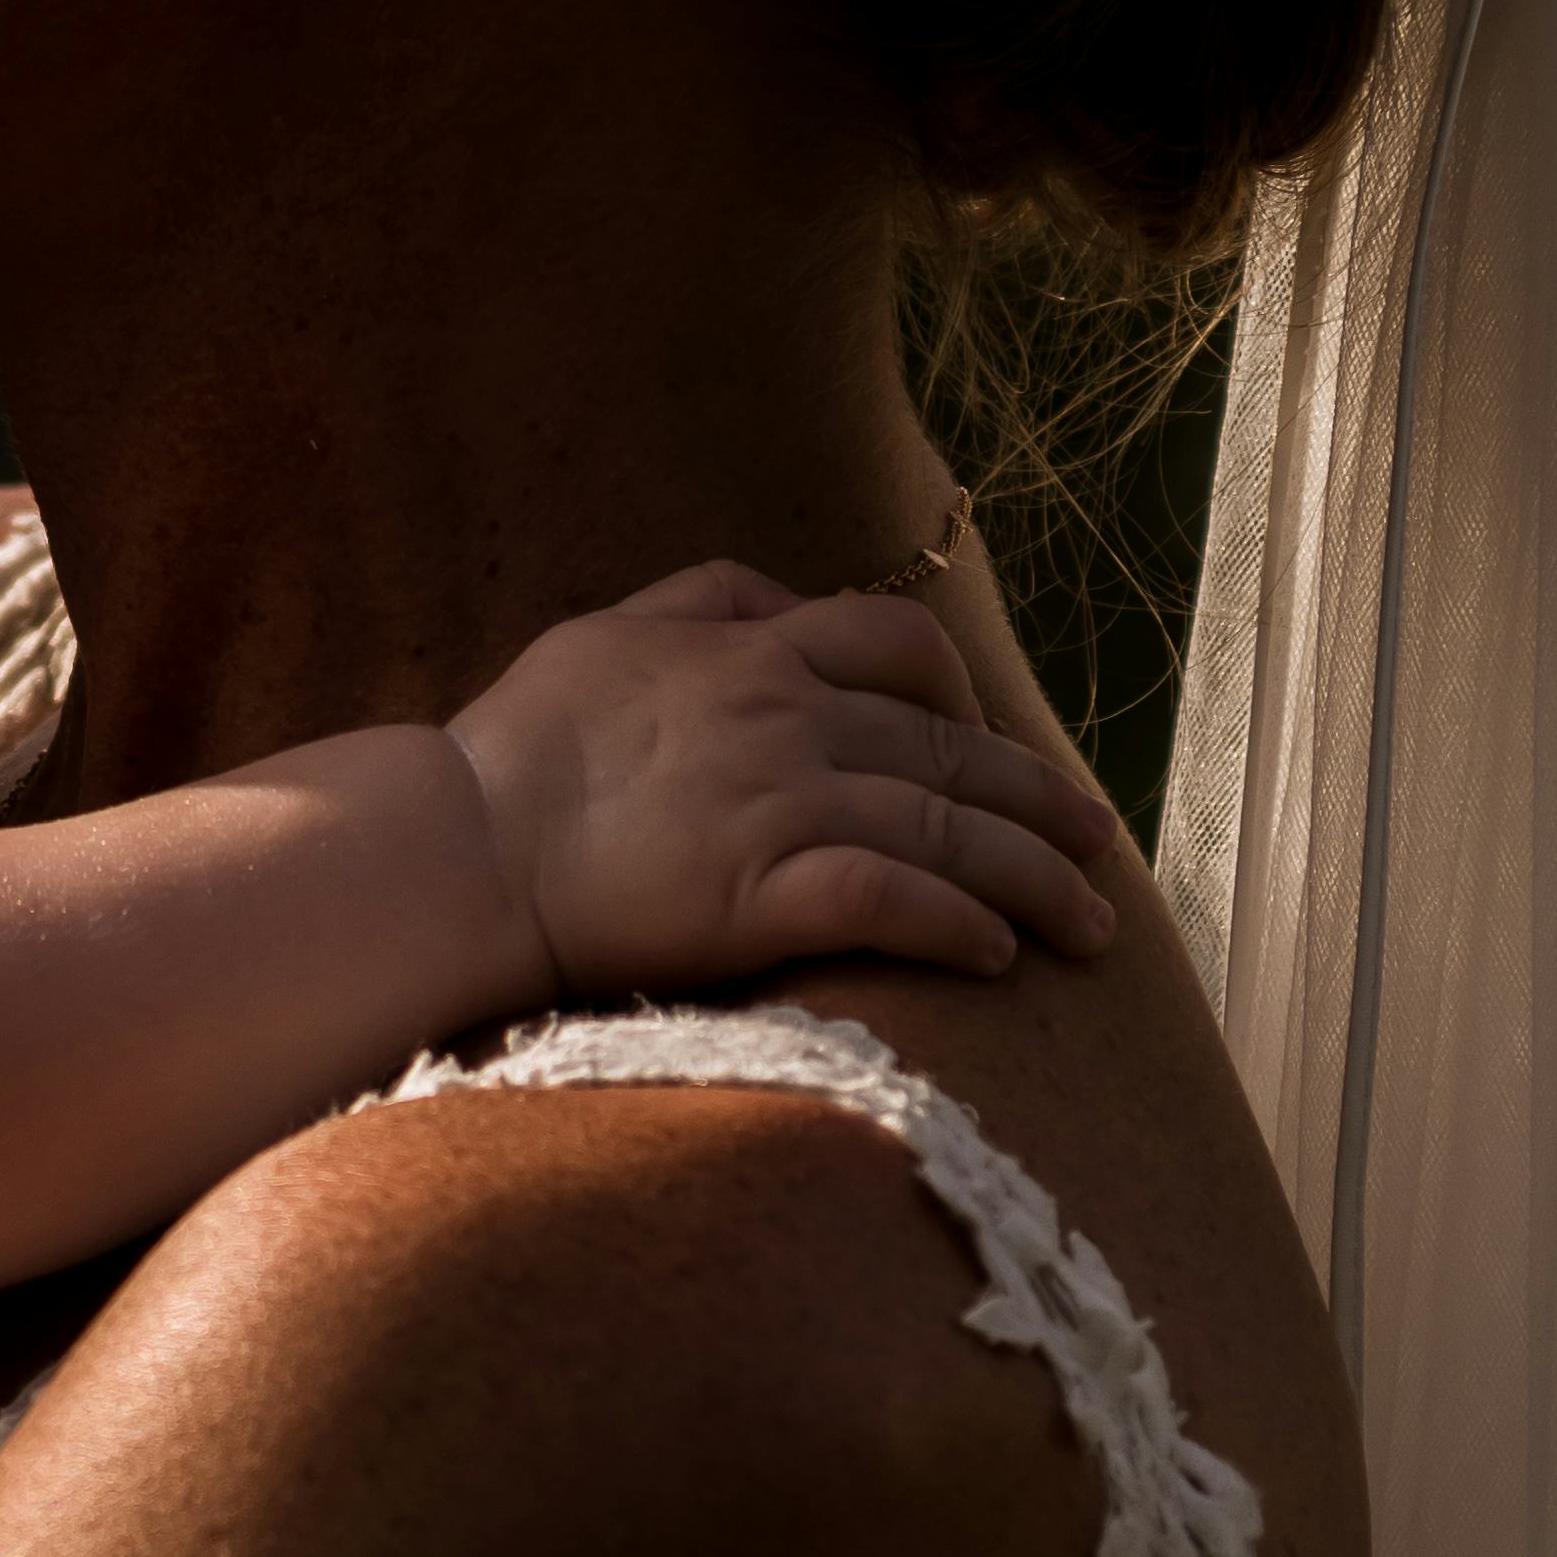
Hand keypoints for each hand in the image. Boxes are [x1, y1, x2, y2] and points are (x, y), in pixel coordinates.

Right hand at [448, 568, 1123, 996]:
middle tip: (1101, 849)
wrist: (455, 845)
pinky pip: (892, 899)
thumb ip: (698, 602)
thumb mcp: (604, 633)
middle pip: (950, 749)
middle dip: (1040, 802)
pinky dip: (957, 924)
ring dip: (1033, 881)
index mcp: (752, 651)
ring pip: (944, 827)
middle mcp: (785, 716)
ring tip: (1090, 928)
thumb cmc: (515, 751)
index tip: (998, 746)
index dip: (968, 697)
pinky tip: (999, 958)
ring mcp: (780, 802)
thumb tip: (774, 598)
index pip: (899, 648)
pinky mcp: (763, 892)